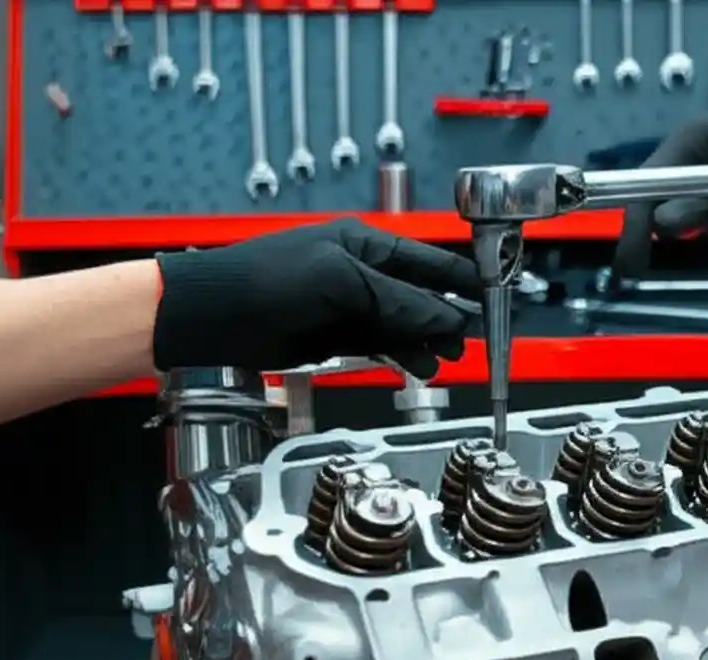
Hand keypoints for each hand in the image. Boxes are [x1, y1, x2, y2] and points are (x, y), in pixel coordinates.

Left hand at [153, 218, 479, 377]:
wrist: (214, 317)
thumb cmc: (268, 283)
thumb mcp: (341, 285)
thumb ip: (399, 303)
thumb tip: (447, 318)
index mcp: (364, 244)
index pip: (427, 259)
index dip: (462, 277)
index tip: (494, 293)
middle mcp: (360, 272)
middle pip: (419, 296)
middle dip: (446, 317)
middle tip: (471, 339)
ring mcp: (348, 305)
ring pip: (403, 324)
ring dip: (426, 342)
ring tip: (444, 361)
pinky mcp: (335, 335)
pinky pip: (381, 343)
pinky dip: (402, 355)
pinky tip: (418, 366)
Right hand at [615, 100, 707, 275]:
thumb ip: (704, 201)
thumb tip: (661, 226)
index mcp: (685, 143)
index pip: (643, 188)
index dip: (634, 226)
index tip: (629, 262)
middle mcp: (688, 159)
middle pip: (661, 205)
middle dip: (680, 225)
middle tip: (653, 261)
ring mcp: (704, 174)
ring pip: (692, 216)